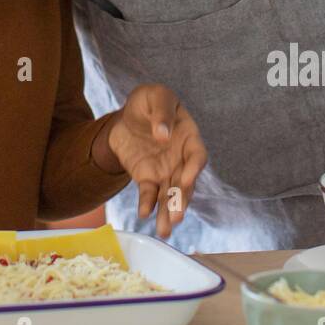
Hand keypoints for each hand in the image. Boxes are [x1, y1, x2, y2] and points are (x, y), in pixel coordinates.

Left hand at [103, 84, 207, 238]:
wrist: (127, 115)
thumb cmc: (148, 101)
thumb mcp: (154, 96)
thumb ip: (161, 111)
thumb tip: (162, 133)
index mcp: (189, 137)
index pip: (197, 156)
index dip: (194, 169)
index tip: (185, 181)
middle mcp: (181, 159)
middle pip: (185, 183)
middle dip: (181, 201)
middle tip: (177, 217)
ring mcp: (166, 171)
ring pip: (170, 195)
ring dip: (168, 211)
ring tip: (165, 229)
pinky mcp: (148, 178)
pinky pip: (149, 193)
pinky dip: (147, 204)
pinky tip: (144, 214)